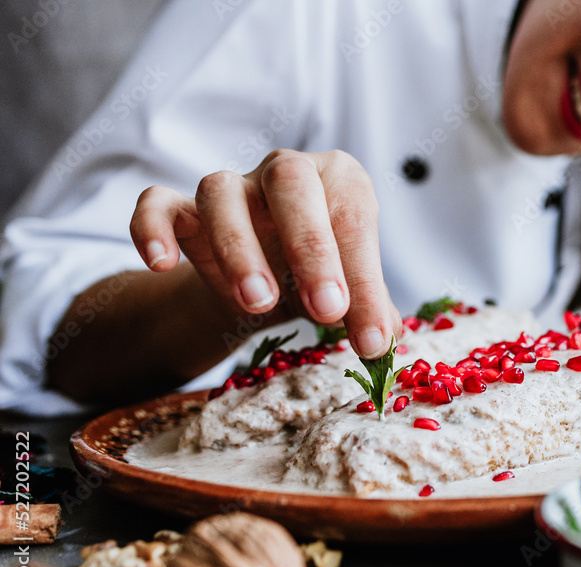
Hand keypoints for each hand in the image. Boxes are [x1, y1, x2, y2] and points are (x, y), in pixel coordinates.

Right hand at [130, 149, 399, 357]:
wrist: (264, 279)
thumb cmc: (318, 275)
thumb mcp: (350, 293)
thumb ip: (370, 309)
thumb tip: (387, 339)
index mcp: (341, 181)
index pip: (354, 222)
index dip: (365, 281)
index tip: (370, 338)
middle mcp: (285, 171)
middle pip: (291, 184)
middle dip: (311, 247)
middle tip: (326, 310)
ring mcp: (231, 187)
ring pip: (221, 192)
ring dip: (238, 247)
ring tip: (257, 302)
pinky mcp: (182, 210)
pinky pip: (157, 203)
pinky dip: (152, 227)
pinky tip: (161, 263)